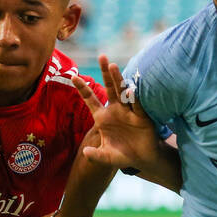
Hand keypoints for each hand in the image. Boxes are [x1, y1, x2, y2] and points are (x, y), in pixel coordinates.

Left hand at [71, 55, 160, 171]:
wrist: (142, 159)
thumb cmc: (123, 155)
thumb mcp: (106, 157)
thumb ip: (96, 156)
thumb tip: (85, 152)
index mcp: (103, 117)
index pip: (90, 99)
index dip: (82, 88)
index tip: (73, 76)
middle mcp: (115, 110)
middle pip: (108, 88)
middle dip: (105, 73)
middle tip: (102, 56)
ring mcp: (128, 112)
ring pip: (122, 92)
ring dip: (118, 79)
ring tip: (113, 66)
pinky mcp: (141, 117)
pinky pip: (137, 106)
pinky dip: (135, 99)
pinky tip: (131, 90)